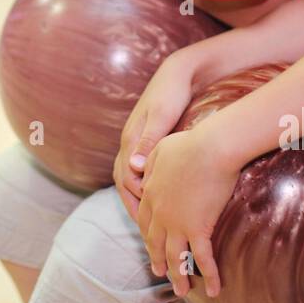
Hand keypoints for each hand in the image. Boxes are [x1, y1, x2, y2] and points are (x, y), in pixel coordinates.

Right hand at [113, 52, 196, 219]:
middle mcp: (130, 142)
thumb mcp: (162, 115)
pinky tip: (158, 199)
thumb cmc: (173, 92)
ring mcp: (137, 142)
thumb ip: (149, 140)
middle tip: (147, 231)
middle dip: (133, 206)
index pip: (126, 178)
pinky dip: (145, 188)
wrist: (180, 71)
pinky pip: (140, 171)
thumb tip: (135, 166)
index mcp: (131, 138)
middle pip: (123, 182)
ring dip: (137, 200)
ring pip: (129, 178)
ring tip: (149, 223)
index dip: (137, 199)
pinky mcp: (148, 142)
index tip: (151, 220)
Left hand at [137, 126, 240, 298]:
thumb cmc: (190, 143)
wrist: (211, 148)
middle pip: (156, 242)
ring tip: (181, 289)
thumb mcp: (160, 149)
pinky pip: (201, 257)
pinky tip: (212, 289)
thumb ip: (147, 162)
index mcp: (150, 193)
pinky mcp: (198, 227)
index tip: (151, 246)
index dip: (147, 236)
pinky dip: (208, 275)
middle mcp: (160, 212)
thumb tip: (134, 167)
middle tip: (160, 272)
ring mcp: (177, 222)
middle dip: (158, 260)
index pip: (144, 221)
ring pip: (175, 256)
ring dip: (178, 275)